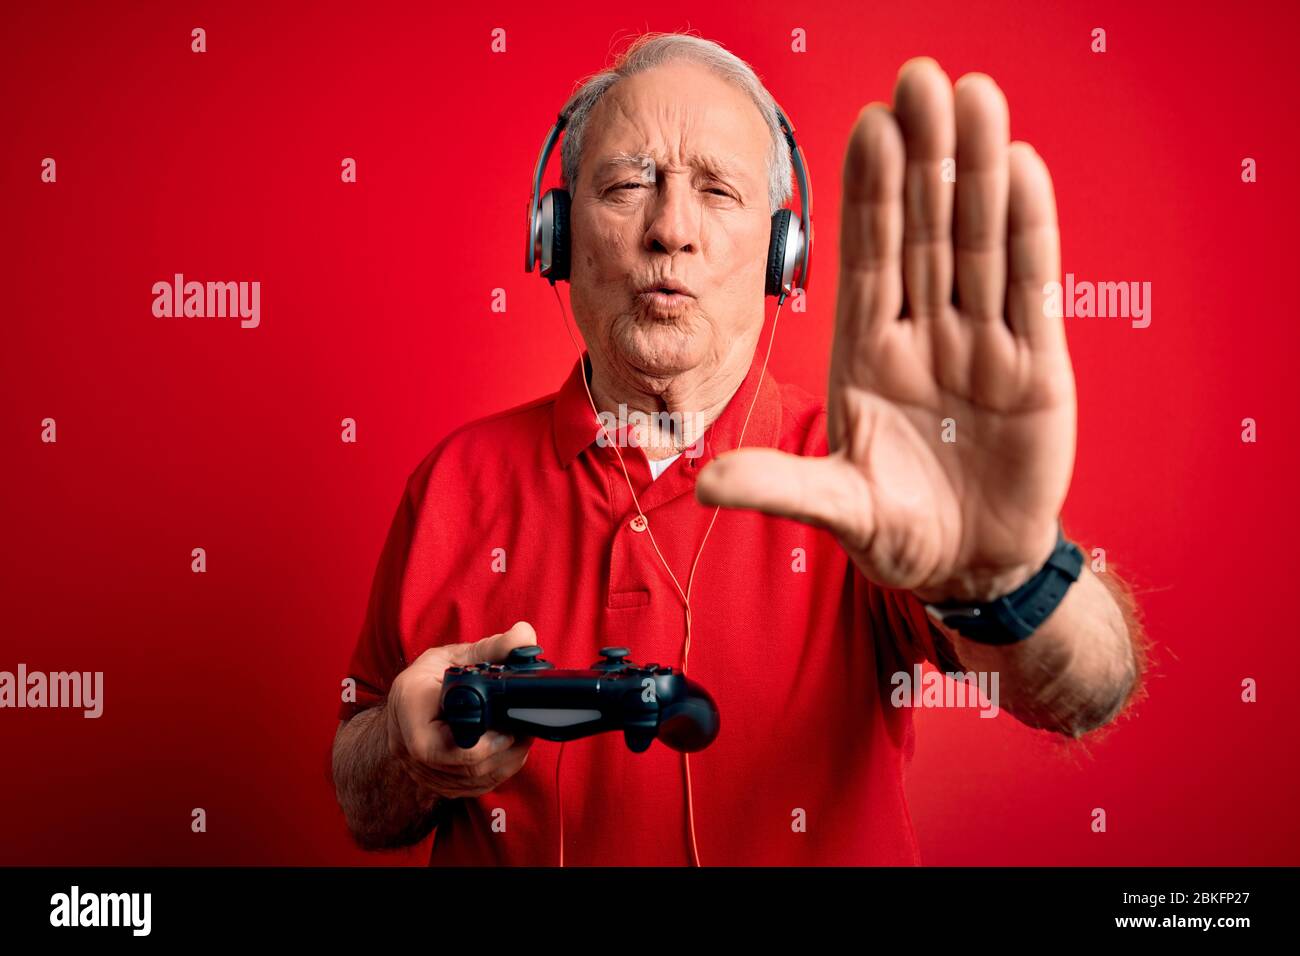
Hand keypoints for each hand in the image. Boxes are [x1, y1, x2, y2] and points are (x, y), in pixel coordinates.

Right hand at [385, 621, 536, 798]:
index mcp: (410, 707)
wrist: (402, 708)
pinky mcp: (435, 784)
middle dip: (502, 752)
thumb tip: (524, 635)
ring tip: (522, 739)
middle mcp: (408, 745)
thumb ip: (491, 648)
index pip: (442, 744)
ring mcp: (420, 770)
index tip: (508, 729)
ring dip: (504, 763)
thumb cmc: (426, 681)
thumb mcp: (453, 655)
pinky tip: (509, 754)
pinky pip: (470, 788)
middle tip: (524, 730)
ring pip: (470, 782)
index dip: (482, 743)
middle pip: (464, 767)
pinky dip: (495, 773)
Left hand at [697, 58, 1075, 602]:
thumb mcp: (838, 508)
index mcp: (868, 355)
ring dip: (978, 173)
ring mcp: (981, 345)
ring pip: (980, 242)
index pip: (867, 258)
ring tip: (977, 98)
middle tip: (923, 76)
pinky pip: (1031, 288)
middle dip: (924, 157)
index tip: (866, 124)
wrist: (972, 567)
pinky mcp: (1037, 366)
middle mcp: (923, 335)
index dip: (869, 194)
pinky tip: (1022, 171)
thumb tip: (704, 481)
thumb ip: (781, 485)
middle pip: (925, 231)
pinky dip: (1030, 233)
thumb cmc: (899, 532)